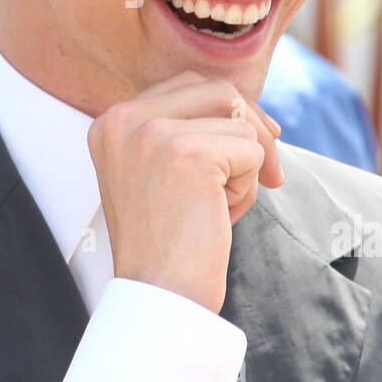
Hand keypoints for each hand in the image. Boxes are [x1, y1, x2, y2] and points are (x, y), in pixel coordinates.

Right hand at [87, 71, 283, 313]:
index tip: (256, 145)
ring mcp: (154, 133)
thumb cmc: (167, 243)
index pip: (188, 85)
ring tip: (221, 207)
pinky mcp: (189, 153)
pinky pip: (251, 151)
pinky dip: (249, 187)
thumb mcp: (160, 174)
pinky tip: (222, 217)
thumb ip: (184, 133)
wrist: (158, 296)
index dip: (230, 112)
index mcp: (111, 123)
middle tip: (271, 172)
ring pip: (239, 122)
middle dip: (254, 127)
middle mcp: (124, 120)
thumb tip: (253, 110)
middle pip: (218, 90)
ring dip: (246, 166)